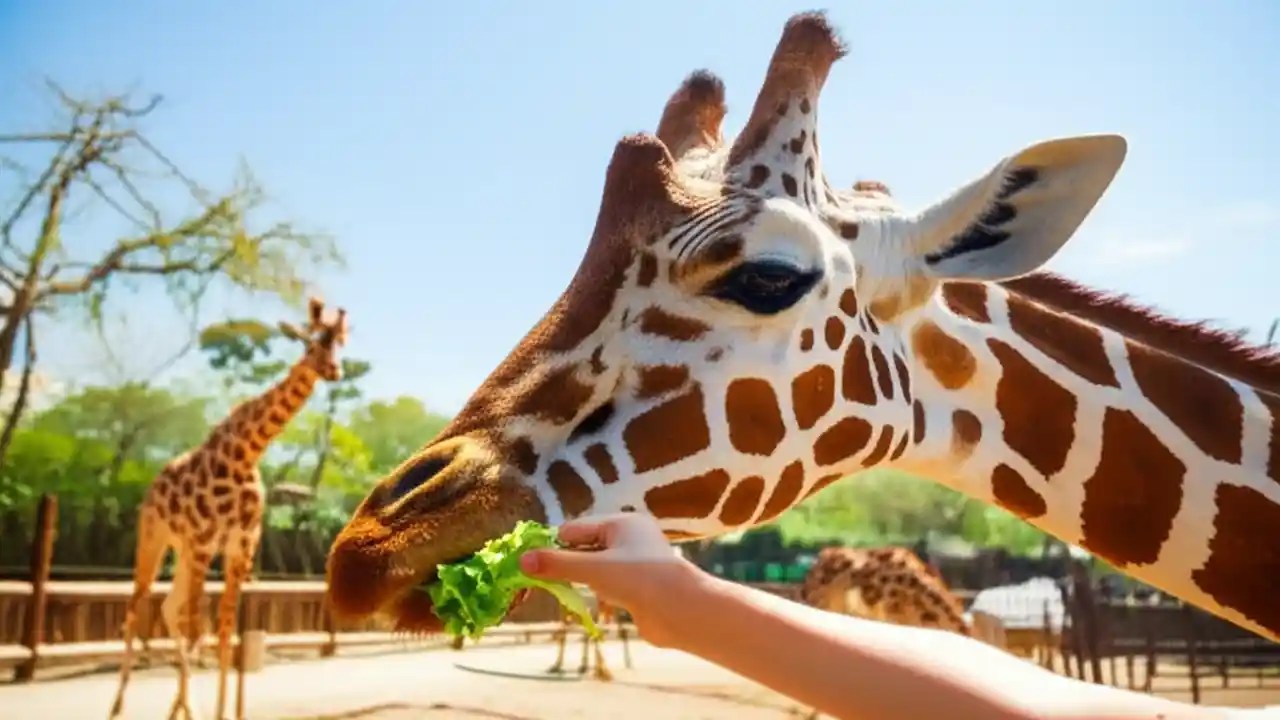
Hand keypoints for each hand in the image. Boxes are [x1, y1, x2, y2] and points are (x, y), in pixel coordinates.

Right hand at [519, 512, 704, 646]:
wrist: (682, 611)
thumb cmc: (640, 579)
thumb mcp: (593, 568)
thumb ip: (557, 564)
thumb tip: (521, 561)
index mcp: (622, 522)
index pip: (575, 529)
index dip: (554, 545)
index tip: (531, 563)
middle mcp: (630, 538)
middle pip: (585, 545)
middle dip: (565, 561)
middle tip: (540, 577)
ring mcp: (635, 562)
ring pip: (595, 565)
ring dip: (580, 577)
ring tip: (563, 588)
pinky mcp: (638, 585)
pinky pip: (608, 582)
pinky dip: (595, 589)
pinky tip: (591, 599)